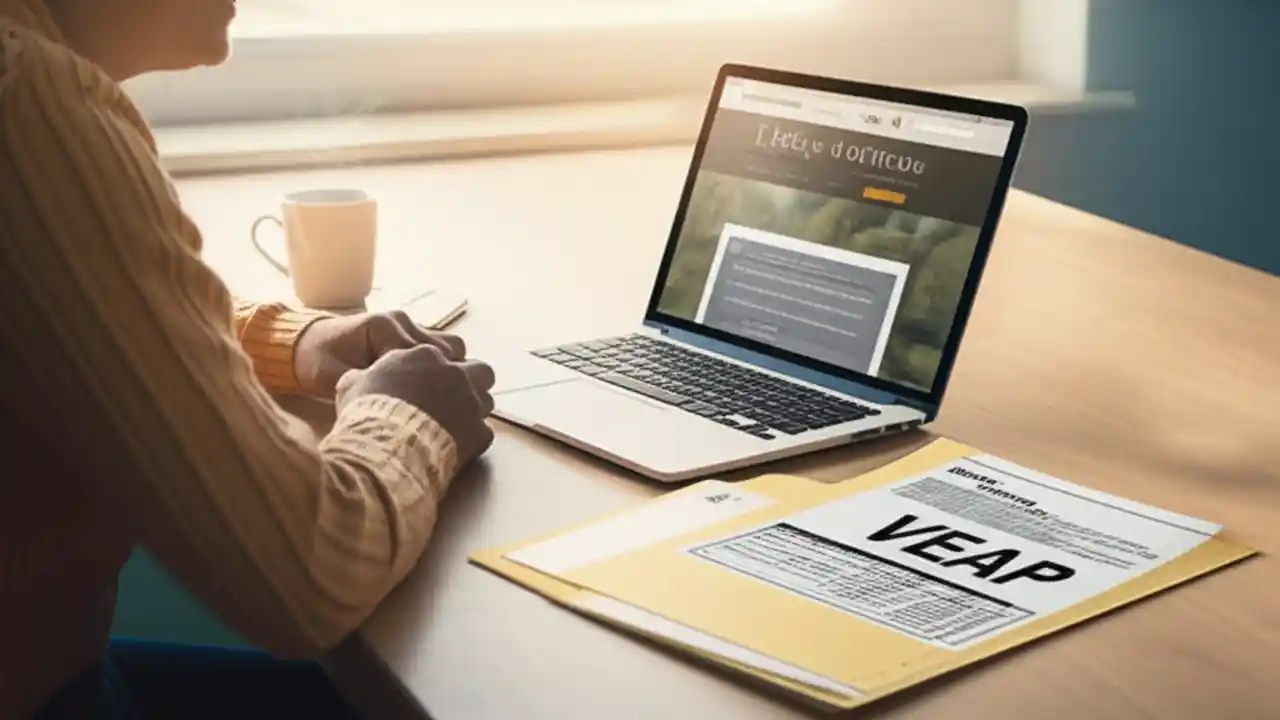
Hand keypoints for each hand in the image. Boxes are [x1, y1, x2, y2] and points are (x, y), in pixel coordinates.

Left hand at [294, 311, 465, 397]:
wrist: (307, 344)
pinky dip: (449, 370)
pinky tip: (443, 394)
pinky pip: (445, 349)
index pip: (420, 355)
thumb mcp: (333, 377)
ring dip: (452, 373)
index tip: (425, 411)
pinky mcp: (415, 335)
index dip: (425, 385)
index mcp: (383, 326)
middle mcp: (402, 321)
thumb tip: (389, 406)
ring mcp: (411, 326)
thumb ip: (362, 386)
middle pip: (446, 349)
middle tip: (441, 409)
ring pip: (453, 346)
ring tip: (444, 402)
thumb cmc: (317, 361)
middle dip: (447, 380)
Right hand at [337, 345, 495, 465]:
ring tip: (456, 425)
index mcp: (425, 355)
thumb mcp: (353, 384)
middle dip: (471, 382)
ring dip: (474, 410)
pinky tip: (455, 449)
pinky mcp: (479, 432)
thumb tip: (358, 377)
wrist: (385, 447)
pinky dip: (472, 440)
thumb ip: (363, 375)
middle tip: (455, 399)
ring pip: (486, 400)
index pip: (443, 356)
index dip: (437, 372)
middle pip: (479, 370)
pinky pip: (483, 433)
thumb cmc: (367, 412)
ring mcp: (471, 402)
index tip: (428, 386)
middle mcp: (455, 374)